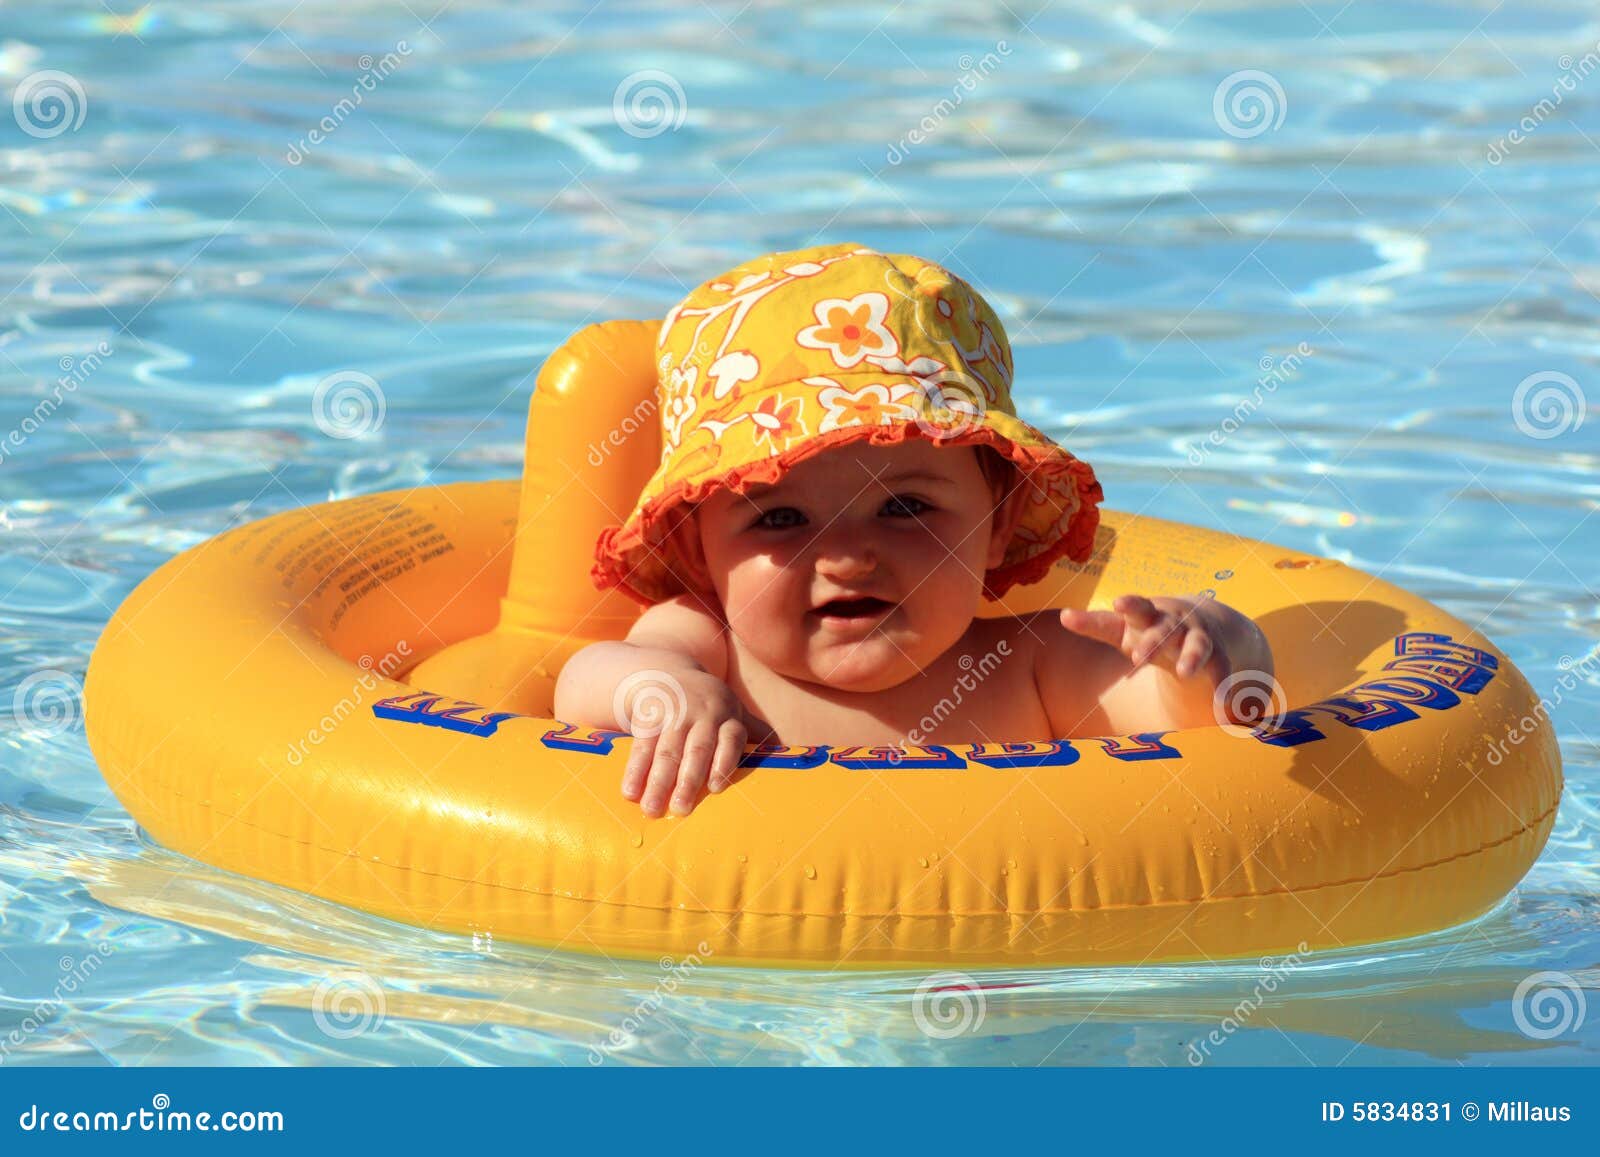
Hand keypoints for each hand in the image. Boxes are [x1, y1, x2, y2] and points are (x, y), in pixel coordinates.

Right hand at [615, 668, 759, 817]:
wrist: (667, 673)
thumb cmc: (708, 704)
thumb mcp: (733, 710)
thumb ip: (754, 730)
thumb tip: (786, 751)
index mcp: (727, 716)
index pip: (730, 739)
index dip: (723, 762)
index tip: (715, 788)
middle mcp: (702, 715)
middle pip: (695, 749)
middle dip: (687, 780)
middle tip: (680, 810)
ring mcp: (673, 715)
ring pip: (666, 751)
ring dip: (657, 782)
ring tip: (651, 809)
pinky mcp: (648, 717)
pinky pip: (641, 746)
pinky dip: (634, 770)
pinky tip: (629, 792)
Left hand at [1060, 594, 1227, 680]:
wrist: (1201, 622)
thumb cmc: (1149, 628)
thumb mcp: (1123, 628)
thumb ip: (1095, 624)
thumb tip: (1063, 615)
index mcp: (1148, 615)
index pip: (1136, 608)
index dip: (1129, 606)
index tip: (1118, 603)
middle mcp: (1174, 623)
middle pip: (1163, 630)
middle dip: (1152, 642)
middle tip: (1137, 656)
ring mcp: (1198, 638)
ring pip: (1197, 646)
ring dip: (1191, 657)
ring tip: (1184, 672)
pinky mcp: (1217, 657)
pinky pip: (1221, 671)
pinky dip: (1223, 687)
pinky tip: (1222, 707)